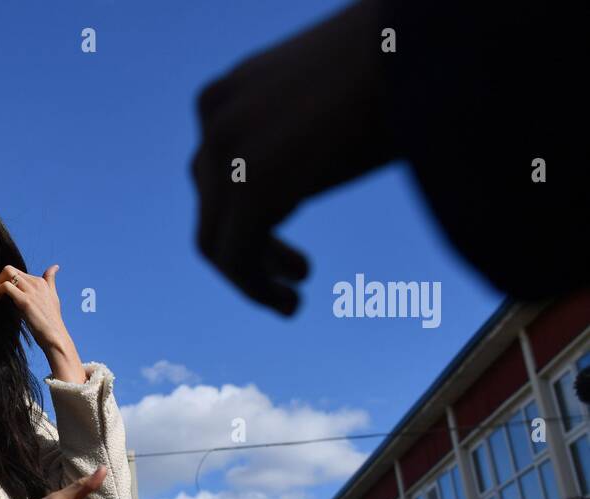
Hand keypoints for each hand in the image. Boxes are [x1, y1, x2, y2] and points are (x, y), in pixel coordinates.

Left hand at [0, 264, 67, 353]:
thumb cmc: (51, 320)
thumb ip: (50, 281)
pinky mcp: (25, 301)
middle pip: (10, 269)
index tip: (5, 293)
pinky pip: (6, 286)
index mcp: (41, 282)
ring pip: (8, 273)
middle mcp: (37, 283)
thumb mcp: (52, 296)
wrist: (55, 336)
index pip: (18, 271)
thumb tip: (55, 266)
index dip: (7, 281)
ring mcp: (31, 291)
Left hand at [191, 0, 393, 314]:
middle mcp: (217, 114)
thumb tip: (309, 165)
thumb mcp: (332, 96)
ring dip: (250, 277)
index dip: (246, 218)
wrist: (439, 42)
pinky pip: (233, 256)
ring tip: (290, 301)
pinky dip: (256, 289)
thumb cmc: (409, 65)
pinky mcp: (250, 183)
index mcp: (234, 90)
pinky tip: (290, 304)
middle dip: (250, 249)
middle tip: (300, 274)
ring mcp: (226, 147)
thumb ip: (301, 131)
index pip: (217, 169)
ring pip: (214, 238)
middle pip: (211, 204)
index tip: (289, 249)